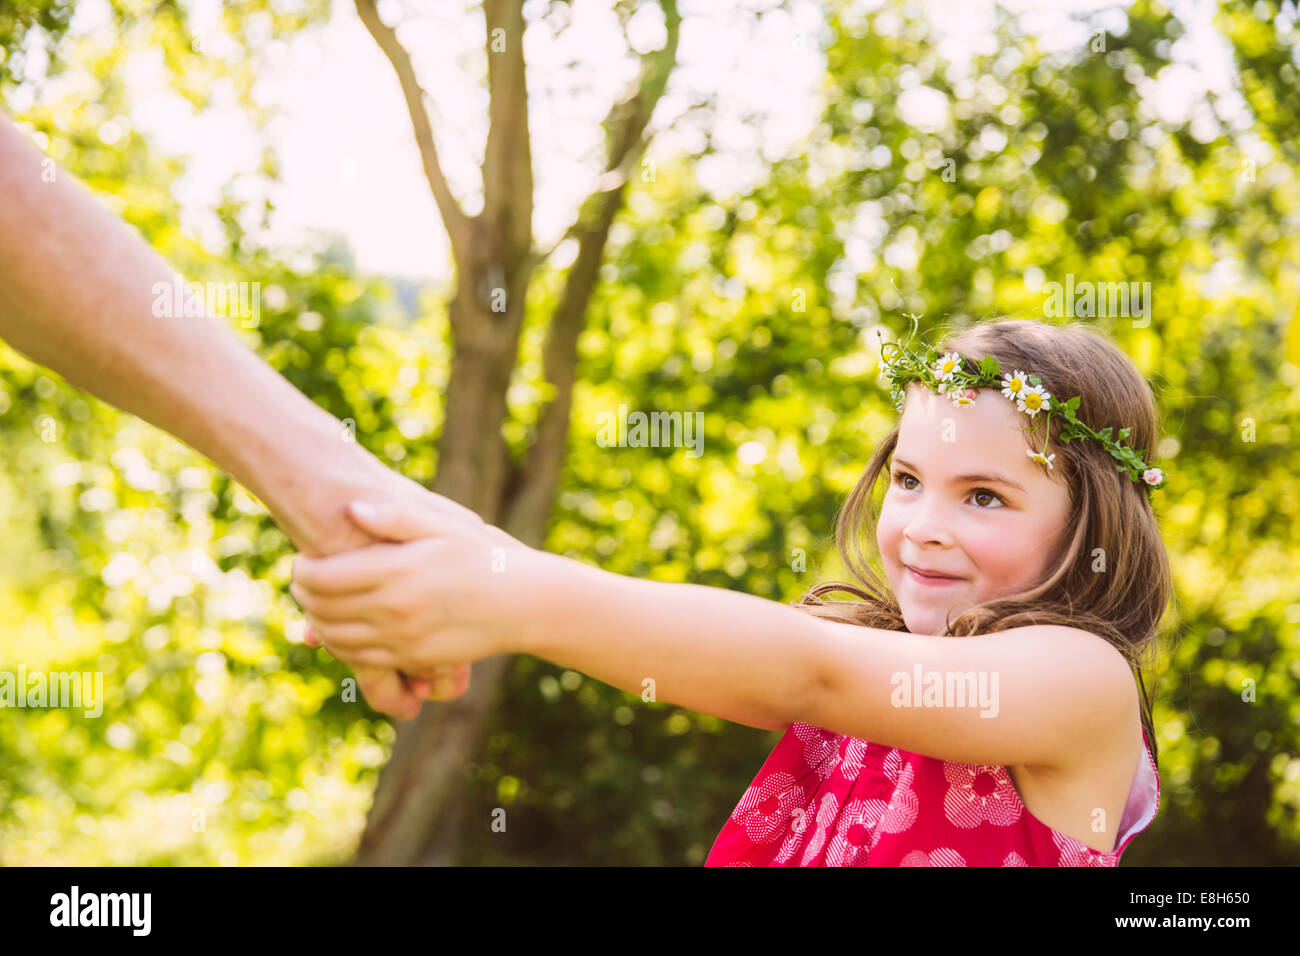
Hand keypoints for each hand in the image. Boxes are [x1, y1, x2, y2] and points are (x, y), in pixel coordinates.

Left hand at [290, 498, 537, 675]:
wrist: (522, 603)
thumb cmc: (483, 556)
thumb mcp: (443, 525)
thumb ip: (395, 515)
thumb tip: (351, 508)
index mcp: (395, 570)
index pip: (321, 576)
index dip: (301, 569)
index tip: (302, 559)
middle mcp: (394, 609)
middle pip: (321, 609)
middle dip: (303, 594)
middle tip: (303, 580)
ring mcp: (402, 639)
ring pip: (336, 638)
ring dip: (318, 622)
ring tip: (320, 604)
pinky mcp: (413, 659)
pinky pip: (362, 659)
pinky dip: (343, 646)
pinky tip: (347, 629)